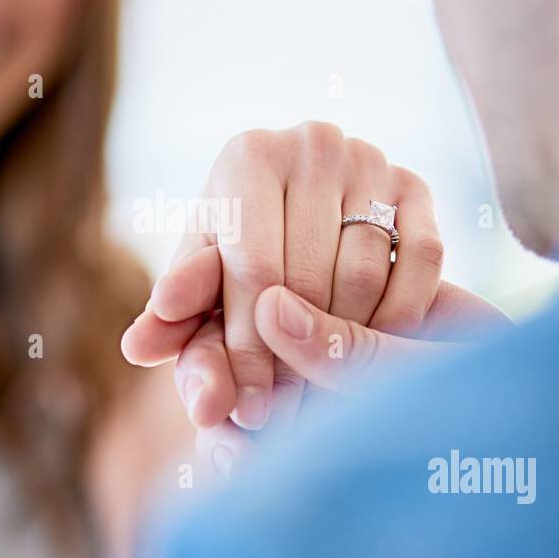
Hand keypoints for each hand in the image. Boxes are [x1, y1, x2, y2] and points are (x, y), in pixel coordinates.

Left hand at [121, 123, 509, 474]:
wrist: (304, 215)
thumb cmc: (239, 258)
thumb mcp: (204, 285)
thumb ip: (175, 320)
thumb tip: (138, 347)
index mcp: (247, 156)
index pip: (252, 271)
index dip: (248, 350)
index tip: (248, 412)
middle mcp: (311, 142)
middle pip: (309, 277)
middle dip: (294, 358)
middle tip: (289, 414)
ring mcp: (371, 159)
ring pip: (365, 276)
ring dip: (347, 343)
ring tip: (325, 389)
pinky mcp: (417, 184)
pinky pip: (420, 265)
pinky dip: (399, 317)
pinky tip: (375, 349)